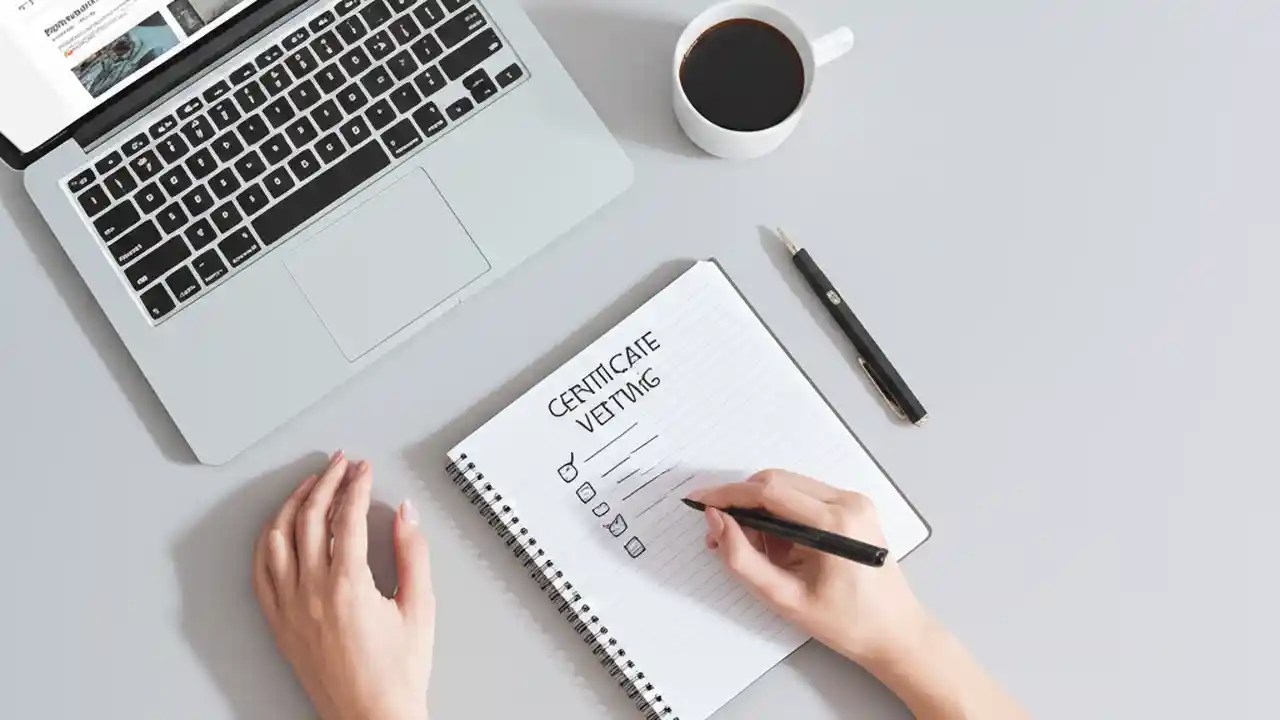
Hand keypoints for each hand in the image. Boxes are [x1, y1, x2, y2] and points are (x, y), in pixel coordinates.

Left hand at [253, 452, 434, 719]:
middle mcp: (312, 592)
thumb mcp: (419, 608)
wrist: (371, 717)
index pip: (347, 516)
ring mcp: (290, 607)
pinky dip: (268, 540)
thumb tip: (406, 515)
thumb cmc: (397, 674)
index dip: (357, 485)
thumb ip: (412, 554)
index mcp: (348, 585)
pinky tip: (279, 527)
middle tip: (341, 465)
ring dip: (293, 503)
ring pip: (278, 538)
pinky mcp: (279, 622)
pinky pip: (261, 571)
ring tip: (310, 485)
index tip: (365, 469)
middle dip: (327, 482)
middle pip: (310, 518)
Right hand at [688, 469, 924, 665]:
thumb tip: (717, 522)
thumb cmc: (848, 623)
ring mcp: (853, 502)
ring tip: (752, 550)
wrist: (896, 633)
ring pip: (789, 488)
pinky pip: (804, 499)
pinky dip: (781, 516)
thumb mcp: (785, 599)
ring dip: (761, 511)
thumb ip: (743, 560)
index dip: (728, 495)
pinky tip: (777, 548)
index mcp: (835, 523)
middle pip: (777, 482)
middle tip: (720, 535)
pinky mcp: (852, 509)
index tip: (699, 502)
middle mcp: (848, 502)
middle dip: (741, 503)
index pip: (768, 492)